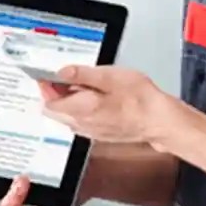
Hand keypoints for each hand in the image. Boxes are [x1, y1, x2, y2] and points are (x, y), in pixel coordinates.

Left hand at [39, 66, 178, 147]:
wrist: (159, 120)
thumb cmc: (140, 99)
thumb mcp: (109, 76)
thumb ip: (81, 74)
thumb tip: (62, 71)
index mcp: (81, 110)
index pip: (49, 102)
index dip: (46, 86)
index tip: (49, 74)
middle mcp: (82, 125)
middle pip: (55, 111)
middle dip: (55, 93)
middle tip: (65, 76)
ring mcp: (91, 131)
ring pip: (67, 116)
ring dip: (68, 101)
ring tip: (84, 84)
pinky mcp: (100, 133)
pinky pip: (80, 121)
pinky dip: (80, 109)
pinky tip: (95, 97)